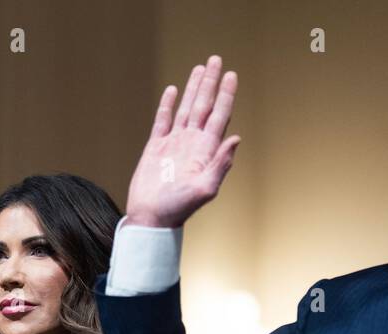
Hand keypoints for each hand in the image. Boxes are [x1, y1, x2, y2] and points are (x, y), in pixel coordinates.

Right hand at [125, 54, 240, 228]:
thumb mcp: (205, 189)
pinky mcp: (156, 148)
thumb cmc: (178, 209)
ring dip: (193, 88)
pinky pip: (163, 120)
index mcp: (205, 151)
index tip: (232, 75)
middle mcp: (192, 143)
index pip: (219, 116)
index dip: (226, 95)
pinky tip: (173, 91)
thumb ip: (221, 164)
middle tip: (216, 60)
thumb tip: (236, 139)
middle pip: (204, 105)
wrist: (151, 217)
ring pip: (186, 108)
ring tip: (200, 69)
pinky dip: (168, 104)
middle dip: (211, 83)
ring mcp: (174, 144)